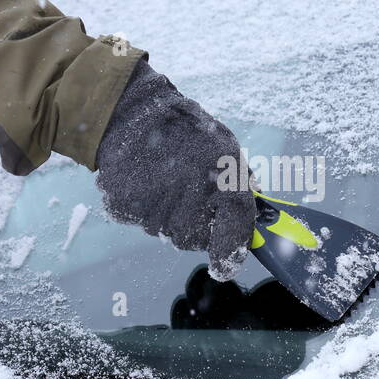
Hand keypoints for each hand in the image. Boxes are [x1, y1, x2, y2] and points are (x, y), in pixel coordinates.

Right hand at [95, 59, 254, 279]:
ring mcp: (155, 214)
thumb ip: (242, 179)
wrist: (132, 113)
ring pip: (166, 231)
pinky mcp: (126, 211)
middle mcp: (190, 210)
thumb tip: (253, 203)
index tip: (224, 264)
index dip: (229, 255)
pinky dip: (143, 205)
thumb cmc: (185, 128)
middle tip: (188, 190)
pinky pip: (140, 219)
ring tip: (165, 177)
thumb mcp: (226, 146)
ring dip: (169, 213)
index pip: (233, 240)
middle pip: (194, 240)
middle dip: (196, 223)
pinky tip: (145, 178)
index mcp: (224, 192)